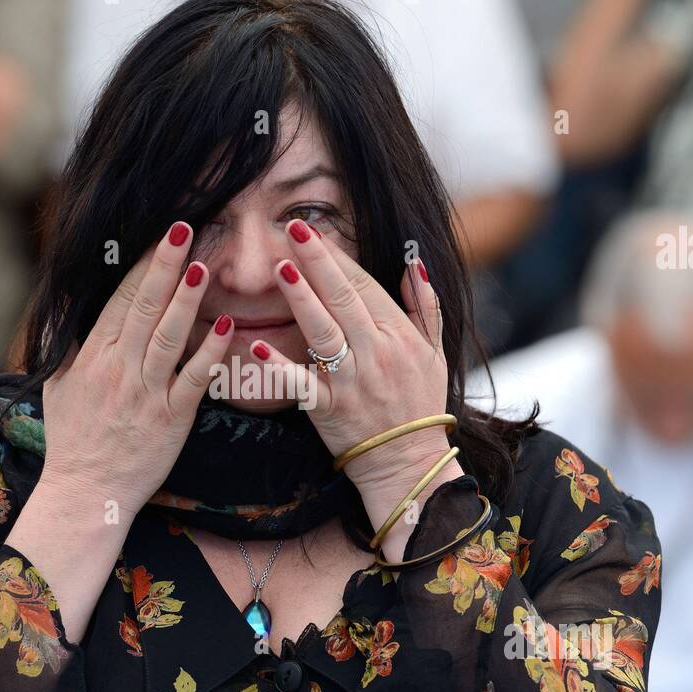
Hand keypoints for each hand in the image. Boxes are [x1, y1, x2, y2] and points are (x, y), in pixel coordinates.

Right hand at [36, 222, 233, 521]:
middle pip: (144, 306)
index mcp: (92, 357)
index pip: (119, 300)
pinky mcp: (171, 418)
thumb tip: (70, 313)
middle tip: (186, 227)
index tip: (159, 234)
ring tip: (204, 264)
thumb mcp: (57, 388)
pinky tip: (227, 323)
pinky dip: (210, 350)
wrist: (85, 494)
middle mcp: (118, 369)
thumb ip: (67, 347)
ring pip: (168, 336)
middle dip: (165, 264)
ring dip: (187, 298)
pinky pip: (194, 378)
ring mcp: (146, 393)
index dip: (141, 265)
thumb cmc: (72, 441)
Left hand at [247, 219, 461, 547]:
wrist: (409, 463)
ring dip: (302, 298)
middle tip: (294, 228)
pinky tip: (257, 347)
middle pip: (344, 298)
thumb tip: (415, 264)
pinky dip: (279, 368)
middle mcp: (376, 353)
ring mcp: (352, 381)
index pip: (365, 286)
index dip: (338, 257)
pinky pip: (301, 385)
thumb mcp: (436, 353)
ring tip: (281, 267)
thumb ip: (426, 306)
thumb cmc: (419, 406)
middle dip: (318, 260)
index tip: (314, 231)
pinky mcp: (329, 409)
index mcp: (398, 335)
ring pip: (324, 331)